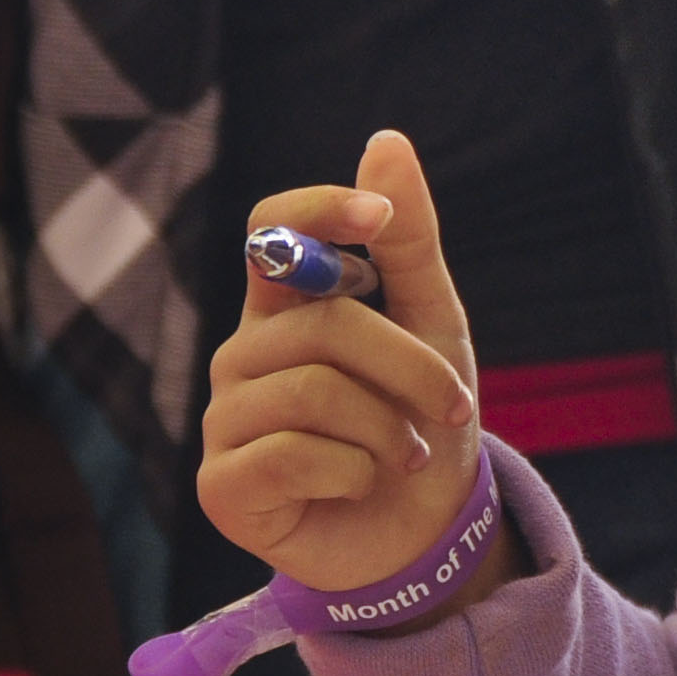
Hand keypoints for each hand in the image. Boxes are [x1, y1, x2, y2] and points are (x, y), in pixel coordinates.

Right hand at [195, 129, 494, 598]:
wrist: (427, 534)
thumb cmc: (422, 422)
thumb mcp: (435, 325)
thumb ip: (408, 242)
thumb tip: (386, 141)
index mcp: (286, 306)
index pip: (267, 229)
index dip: (316, 212)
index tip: (378, 218)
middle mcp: (243, 354)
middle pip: (320, 323)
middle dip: (409, 365)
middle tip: (454, 406)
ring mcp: (224, 420)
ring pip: (312, 390)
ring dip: (389, 429)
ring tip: (406, 454)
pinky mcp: (222, 485)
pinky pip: (292, 453)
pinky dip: (355, 471)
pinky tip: (360, 485)